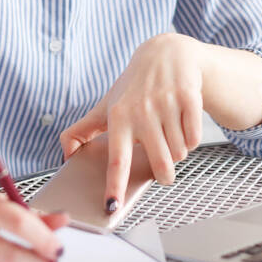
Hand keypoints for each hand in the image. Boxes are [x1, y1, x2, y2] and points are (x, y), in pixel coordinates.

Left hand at [59, 34, 205, 211]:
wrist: (166, 54)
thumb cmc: (133, 87)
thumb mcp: (106, 106)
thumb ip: (82, 131)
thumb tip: (66, 156)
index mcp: (118, 118)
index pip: (115, 161)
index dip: (114, 187)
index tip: (111, 207)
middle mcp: (142, 112)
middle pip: (160, 165)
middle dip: (165, 175)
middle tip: (163, 173)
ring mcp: (166, 104)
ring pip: (179, 153)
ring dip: (177, 152)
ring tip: (169, 135)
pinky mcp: (189, 98)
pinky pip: (194, 139)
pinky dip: (191, 139)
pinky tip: (182, 125)